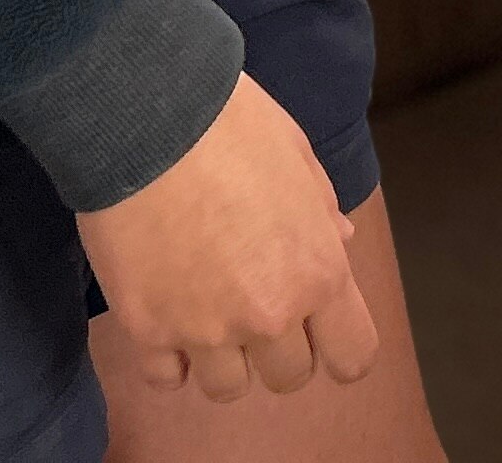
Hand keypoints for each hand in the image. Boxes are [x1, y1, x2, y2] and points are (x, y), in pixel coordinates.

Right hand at [77, 76, 380, 401]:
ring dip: (221, 354)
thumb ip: (321, 213)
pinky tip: (164, 312)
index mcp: (318, 271)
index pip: (353, 356)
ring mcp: (206, 329)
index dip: (338, 344)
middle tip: (250, 298)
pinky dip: (167, 354)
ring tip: (202, 304)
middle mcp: (268, 314)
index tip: (320, 329)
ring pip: (227, 387)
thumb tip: (337, 242)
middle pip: (289, 377)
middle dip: (277, 346)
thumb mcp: (298, 157)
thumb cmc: (231, 124)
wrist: (147, 113)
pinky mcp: (147, 329)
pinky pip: (166, 377)